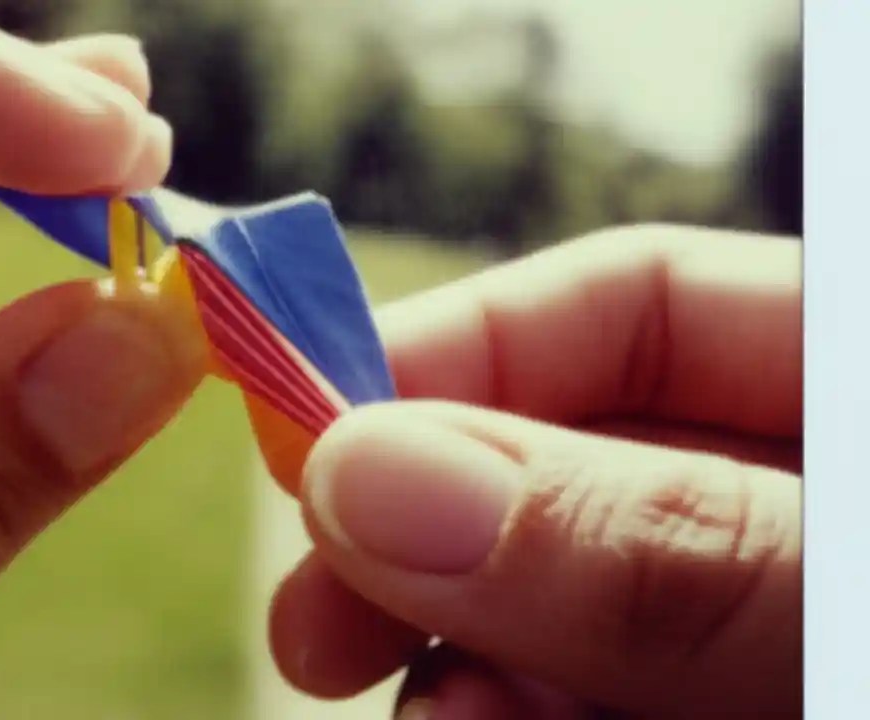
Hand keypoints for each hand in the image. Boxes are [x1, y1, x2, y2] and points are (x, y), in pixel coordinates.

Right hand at [268, 226, 800, 718]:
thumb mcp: (839, 612)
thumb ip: (643, 543)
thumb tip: (372, 472)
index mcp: (846, 385)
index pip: (634, 299)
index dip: (456, 347)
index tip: (307, 437)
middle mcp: (797, 497)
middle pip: (564, 459)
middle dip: (426, 533)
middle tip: (314, 621)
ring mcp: (765, 625)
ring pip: (560, 600)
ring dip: (461, 655)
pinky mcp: (730, 708)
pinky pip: (594, 702)